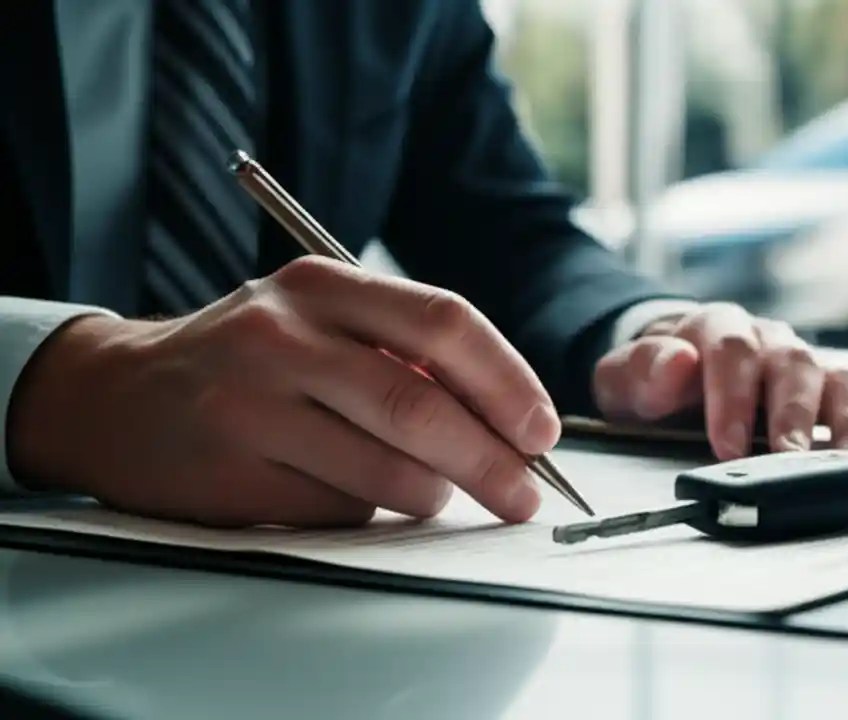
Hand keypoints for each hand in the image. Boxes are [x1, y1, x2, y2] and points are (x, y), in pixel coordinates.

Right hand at [8, 257, 559, 526]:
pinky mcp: (230, 473)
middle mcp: (283, 335)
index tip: (542, 431)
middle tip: (523, 495)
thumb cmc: (253, 360)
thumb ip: (406, 353)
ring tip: (431, 490)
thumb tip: (510, 417)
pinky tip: (349, 493)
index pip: (444, 323)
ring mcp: (250, 404)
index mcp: (324, 285)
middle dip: (490, 461)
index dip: (507, 381)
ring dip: (430, 493)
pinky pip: (337, 510)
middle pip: (420, 406)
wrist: (119, 396)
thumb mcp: (322, 322)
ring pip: (385, 470)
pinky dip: (368, 514)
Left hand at [592, 303, 847, 459]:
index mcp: (716, 328)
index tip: (728, 444)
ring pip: (836, 378)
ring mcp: (803, 363)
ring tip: (845, 459)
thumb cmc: (652, 381)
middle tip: (790, 458)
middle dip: (794, 414)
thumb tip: (676, 361)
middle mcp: (768, 340)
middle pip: (793, 364)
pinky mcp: (828, 390)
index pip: (732, 350)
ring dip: (845, 418)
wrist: (672, 373)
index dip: (733, 398)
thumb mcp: (624, 377)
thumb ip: (641, 369)